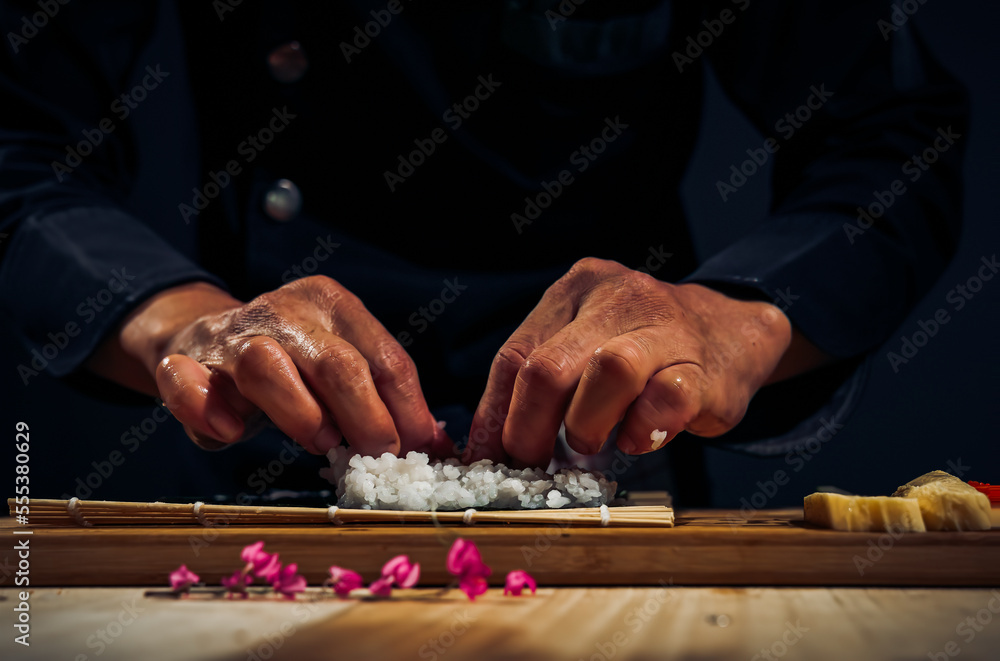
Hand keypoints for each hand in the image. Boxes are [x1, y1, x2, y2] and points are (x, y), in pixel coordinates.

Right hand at [88, 277, 449, 456]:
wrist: (204, 336)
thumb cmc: (291, 364)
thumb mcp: (340, 369)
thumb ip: (383, 400)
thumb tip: (438, 448)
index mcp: (333, 305)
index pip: (384, 358)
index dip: (409, 409)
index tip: (421, 448)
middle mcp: (284, 311)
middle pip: (335, 363)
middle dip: (366, 416)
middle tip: (380, 455)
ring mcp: (231, 334)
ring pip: (266, 364)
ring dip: (300, 412)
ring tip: (320, 443)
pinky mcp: (183, 361)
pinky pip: (186, 381)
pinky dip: (206, 406)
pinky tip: (231, 431)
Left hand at [465, 258, 795, 467]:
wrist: (730, 331)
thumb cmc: (642, 349)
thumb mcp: (585, 344)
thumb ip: (542, 385)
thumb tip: (488, 450)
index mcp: (576, 290)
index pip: (515, 356)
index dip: (494, 418)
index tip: (487, 461)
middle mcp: (619, 296)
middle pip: (549, 365)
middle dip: (528, 429)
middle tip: (531, 465)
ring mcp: (666, 327)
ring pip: (610, 370)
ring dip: (586, 423)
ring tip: (588, 445)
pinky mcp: (704, 367)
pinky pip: (667, 399)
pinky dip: (642, 430)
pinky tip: (636, 439)